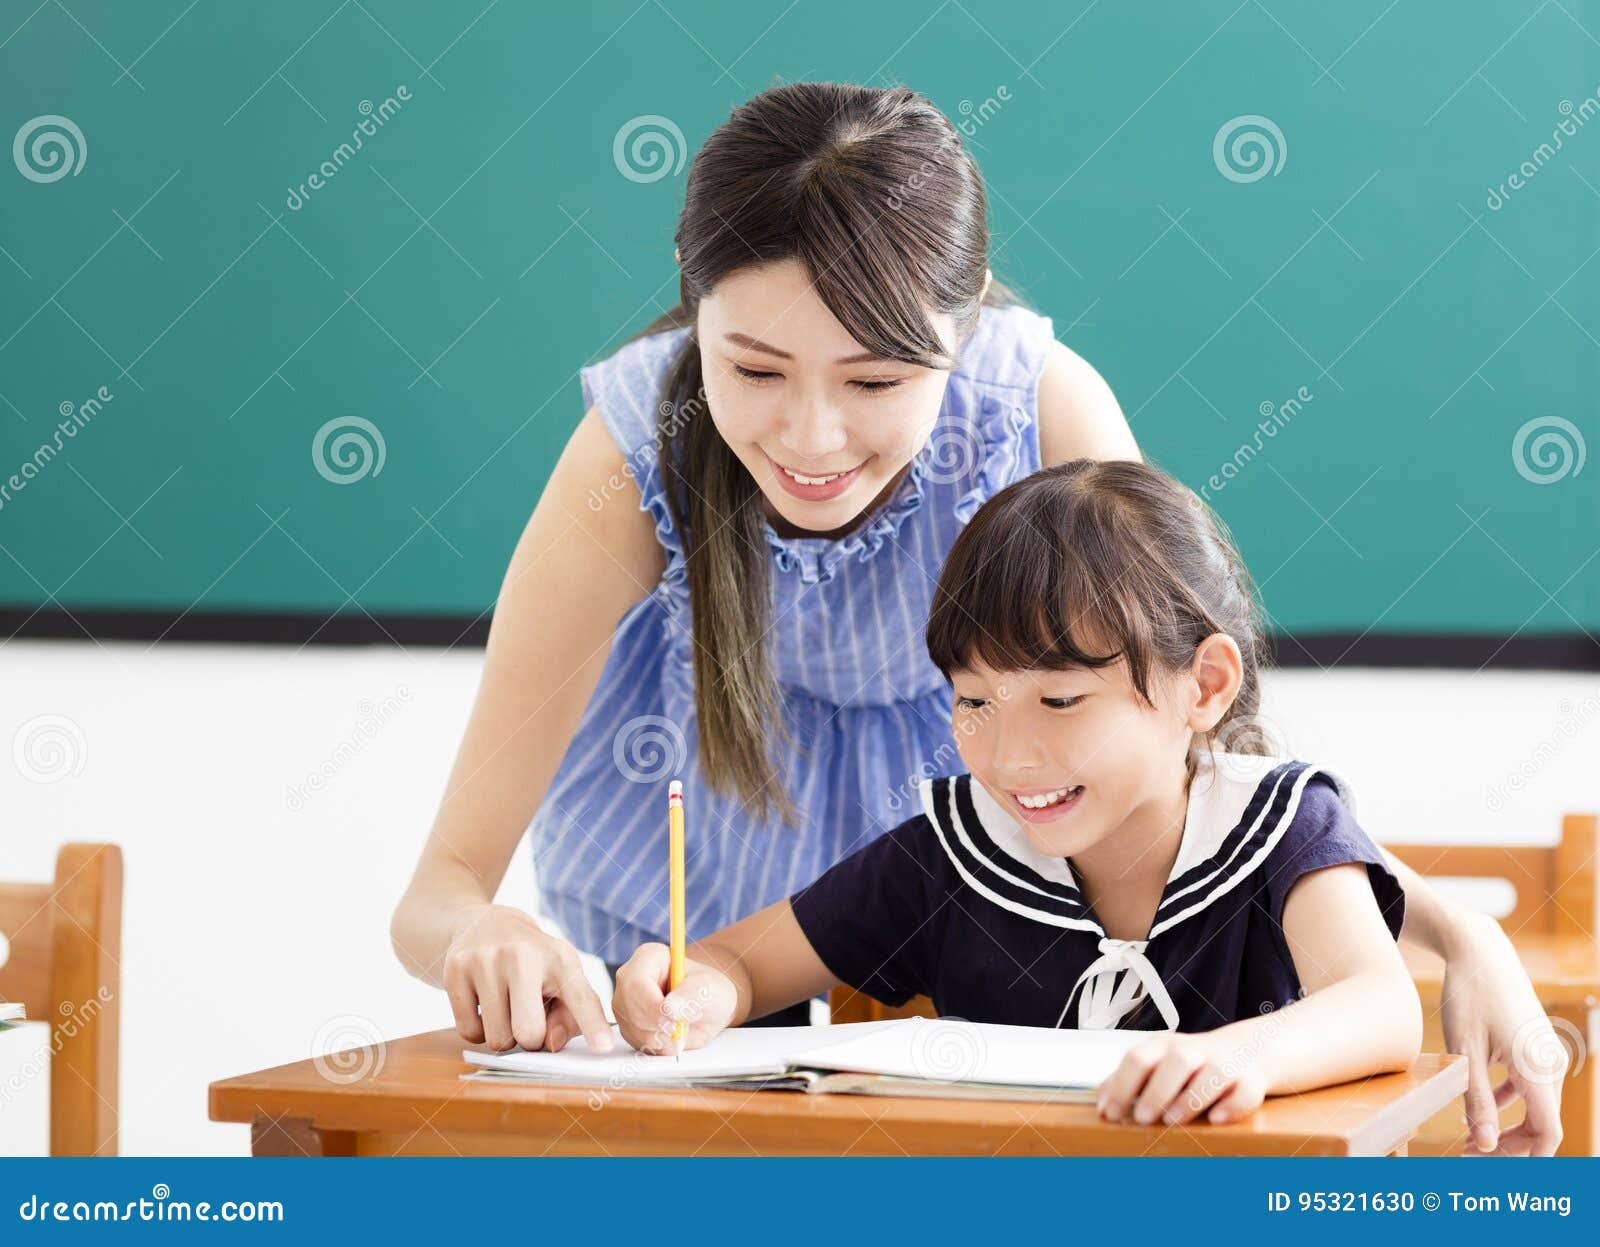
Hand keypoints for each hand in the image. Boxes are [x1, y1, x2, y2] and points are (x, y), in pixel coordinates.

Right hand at [441, 904, 612, 1053]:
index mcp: (560, 958)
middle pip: (529, 1034)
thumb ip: (570, 1017)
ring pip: (496, 1038)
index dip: (592, 1026)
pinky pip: (468, 1032)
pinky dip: (478, 1030)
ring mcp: (485, 960)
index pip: (580, 999)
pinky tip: (484, 1004)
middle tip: (528, 1018)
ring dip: (503, 1035)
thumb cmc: (533, 962)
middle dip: (530, 1039)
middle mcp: (522, 955)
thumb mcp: (561, 979)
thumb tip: (550, 1044)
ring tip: (506, 1008)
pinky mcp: (455, 970)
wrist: (485, 924)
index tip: (604, 1048)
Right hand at [612, 942, 738, 1053]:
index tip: (674, 1020)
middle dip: (659, 1026)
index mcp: (648, 958)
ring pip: (633, 1030)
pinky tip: (673, 1035)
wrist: (708, 1008)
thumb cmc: (708, 989)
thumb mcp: (709, 986)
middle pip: (630, 1009)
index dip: (652, 1006)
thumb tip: (670, 1007)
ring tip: (683, 1026)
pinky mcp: (628, 1026)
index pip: (636, 983)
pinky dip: (660, 1046)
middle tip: (683, 1026)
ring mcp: (625, 1004)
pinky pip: (638, 1044)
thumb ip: (691, 993)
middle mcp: (629, 979)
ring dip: (662, 1038)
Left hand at [1097, 1031, 1266, 1126]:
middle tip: (1141, 1118)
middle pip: (1175, 1061)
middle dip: (1156, 1091)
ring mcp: (1225, 1064)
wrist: (1247, 1051)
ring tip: (1171, 1121)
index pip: (1138, 1058)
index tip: (1110, 1113)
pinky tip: (1215, 1119)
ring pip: (1211, 1074)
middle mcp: (1195, 1051)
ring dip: (1189, 1099)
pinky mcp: (1252, 1081)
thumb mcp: (1156, 1063)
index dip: (1122, 1085)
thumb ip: (1127, 1081)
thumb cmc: (1191, 1063)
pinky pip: (1245, 1092)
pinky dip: (1231, 1107)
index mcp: (1165, 1046)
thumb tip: (1101, 1105)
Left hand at [1440, 911, 1566, 1155]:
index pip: (1547, 1134)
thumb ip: (1475, 1100)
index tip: (1484, 1162)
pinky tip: (1480, 1104)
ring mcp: (1547, 1055)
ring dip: (1507, 1125)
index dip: (1520, 1157)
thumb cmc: (1469, 997)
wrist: (1481, 952)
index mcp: (1538, 1069)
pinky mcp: (1536, 1047)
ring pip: (1536, 1108)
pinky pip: (1530, 1088)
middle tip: (1468, 1152)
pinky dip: (1508, 1102)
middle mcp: (1551, 1065)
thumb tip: (1487, 1146)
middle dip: (1509, 1145)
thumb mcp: (1464, 1051)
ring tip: (1467, 1135)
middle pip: (1542, 1125)